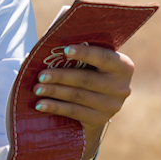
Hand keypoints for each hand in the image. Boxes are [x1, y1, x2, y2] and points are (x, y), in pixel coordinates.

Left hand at [34, 44, 134, 159]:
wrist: (97, 108)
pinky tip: (41, 104)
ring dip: (55, 91)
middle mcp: (122, 87)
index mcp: (123, 66)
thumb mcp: (93, 63)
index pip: (104, 57)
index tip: (66, 50)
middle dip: (61, 76)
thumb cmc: (90, 74)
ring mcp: (112, 106)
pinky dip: (55, 107)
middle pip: (87, 79)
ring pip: (78, 96)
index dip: (85, 53)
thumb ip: (82, 52)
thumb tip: (53, 40)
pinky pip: (74, 112)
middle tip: (41, 75)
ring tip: (37, 88)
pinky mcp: (99, 120)